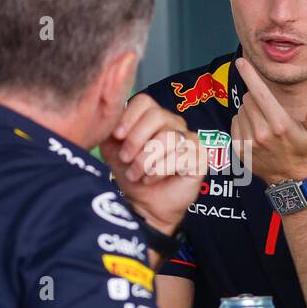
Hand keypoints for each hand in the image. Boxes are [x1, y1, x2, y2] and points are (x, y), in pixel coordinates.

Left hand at [101, 94, 204, 233]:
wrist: (145, 205)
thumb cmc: (131, 176)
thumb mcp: (112, 151)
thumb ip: (108, 131)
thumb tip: (106, 118)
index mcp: (154, 117)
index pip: (145, 101)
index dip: (129, 117)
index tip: (117, 136)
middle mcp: (175, 124)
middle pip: (157, 115)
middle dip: (136, 139)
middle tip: (125, 159)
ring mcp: (190, 140)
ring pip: (167, 138)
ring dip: (146, 160)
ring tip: (137, 174)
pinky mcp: (200, 157)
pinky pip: (180, 156)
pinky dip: (159, 170)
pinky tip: (151, 179)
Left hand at [231, 58, 306, 185]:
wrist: (289, 177)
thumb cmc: (303, 150)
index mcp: (280, 125)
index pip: (260, 94)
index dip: (250, 75)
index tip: (241, 62)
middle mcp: (262, 133)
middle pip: (249, 99)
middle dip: (256, 97)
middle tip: (268, 108)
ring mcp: (249, 142)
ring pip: (241, 110)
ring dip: (249, 110)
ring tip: (263, 121)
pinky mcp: (239, 149)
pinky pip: (235, 123)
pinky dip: (242, 121)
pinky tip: (254, 129)